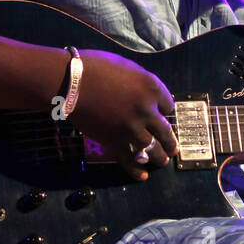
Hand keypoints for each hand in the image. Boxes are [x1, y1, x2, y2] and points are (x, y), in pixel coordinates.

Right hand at [67, 49, 178, 179]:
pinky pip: (130, 159)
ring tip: (162, 161)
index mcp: (152, 88)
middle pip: (165, 131)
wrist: (70, 83)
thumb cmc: (96, 67)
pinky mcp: (115, 142)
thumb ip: (142, 83)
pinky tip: (143, 175)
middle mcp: (147, 110)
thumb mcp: (128, 68)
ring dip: (159, 157)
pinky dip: (137, 170)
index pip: (168, 106)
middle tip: (173, 149)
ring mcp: (131, 129)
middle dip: (170, 141)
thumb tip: (147, 95)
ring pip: (152, 149)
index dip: (164, 111)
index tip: (161, 115)